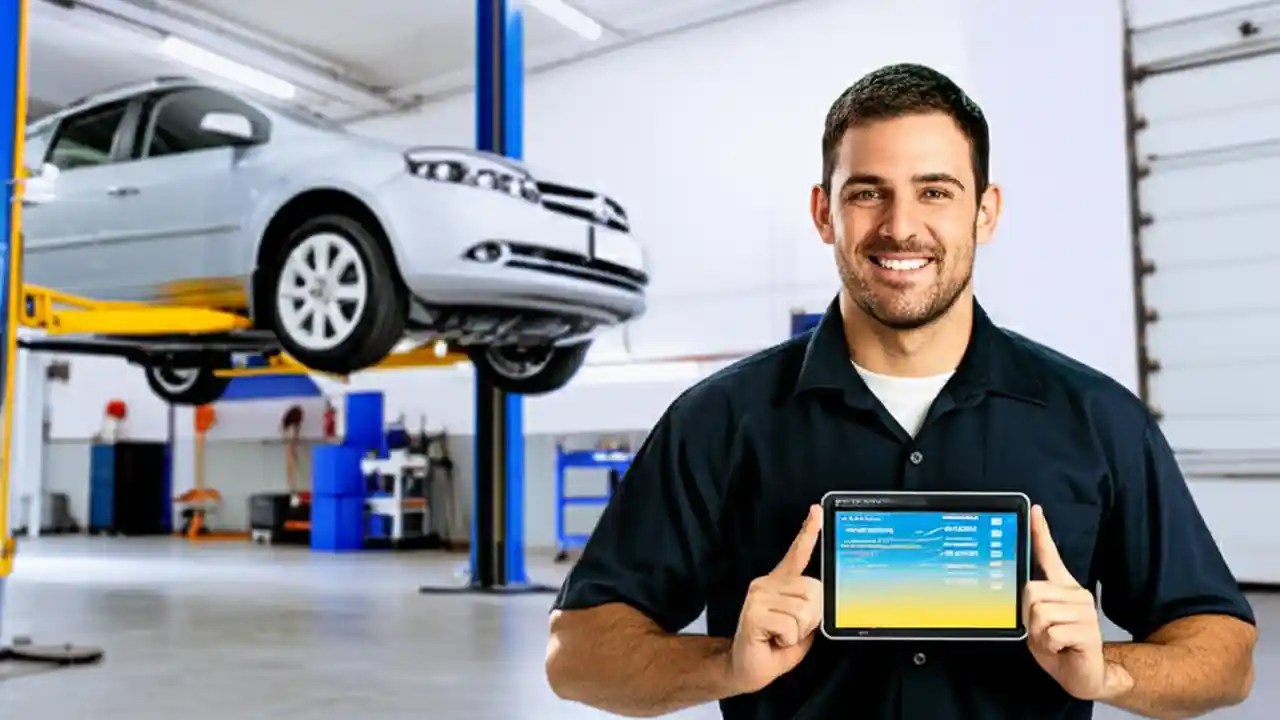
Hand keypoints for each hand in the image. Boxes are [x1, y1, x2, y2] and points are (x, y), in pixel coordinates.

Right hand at [729, 504, 822, 693]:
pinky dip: (787, 639)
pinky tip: (771, 640)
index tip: (816, 510)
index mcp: (780, 584)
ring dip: (799, 631)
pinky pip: (790, 625)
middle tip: (791, 630)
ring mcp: (758, 596)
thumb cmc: (774, 648)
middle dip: (811, 618)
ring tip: (779, 636)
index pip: (796, 554)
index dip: (809, 532)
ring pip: (804, 610)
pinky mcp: (753, 612)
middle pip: (813, 591)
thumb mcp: (802, 628)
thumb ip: (813, 610)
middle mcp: (767, 583)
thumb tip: (825, 601)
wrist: (745, 669)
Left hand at [1025, 504, 1132, 700]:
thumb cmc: (1058, 646)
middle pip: (1031, 591)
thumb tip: (1022, 587)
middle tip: (1043, 631)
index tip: (1035, 510)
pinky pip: (1050, 632)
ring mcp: (1084, 611)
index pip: (1049, 555)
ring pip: (1039, 613)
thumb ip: (1031, 602)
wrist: (1083, 674)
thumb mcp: (1037, 621)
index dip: (1041, 531)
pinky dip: (1049, 645)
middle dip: (1028, 617)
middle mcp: (1076, 593)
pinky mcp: (1088, 630)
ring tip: (1053, 641)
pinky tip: (1063, 648)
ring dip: (1039, 633)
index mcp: (1062, 588)